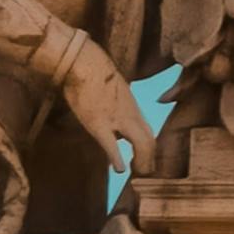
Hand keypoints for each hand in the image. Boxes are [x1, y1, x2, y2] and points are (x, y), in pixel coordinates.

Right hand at [52, 27, 145, 167]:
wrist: (83, 60)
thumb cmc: (93, 70)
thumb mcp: (111, 87)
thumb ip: (115, 101)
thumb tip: (108, 108)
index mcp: (132, 106)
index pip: (148, 131)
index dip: (149, 148)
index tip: (145, 159)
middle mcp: (130, 114)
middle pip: (150, 140)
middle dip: (150, 159)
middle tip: (144, 172)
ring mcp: (116, 119)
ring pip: (142, 143)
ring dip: (142, 161)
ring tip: (138, 172)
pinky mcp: (98, 122)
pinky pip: (112, 145)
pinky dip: (117, 158)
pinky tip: (119, 169)